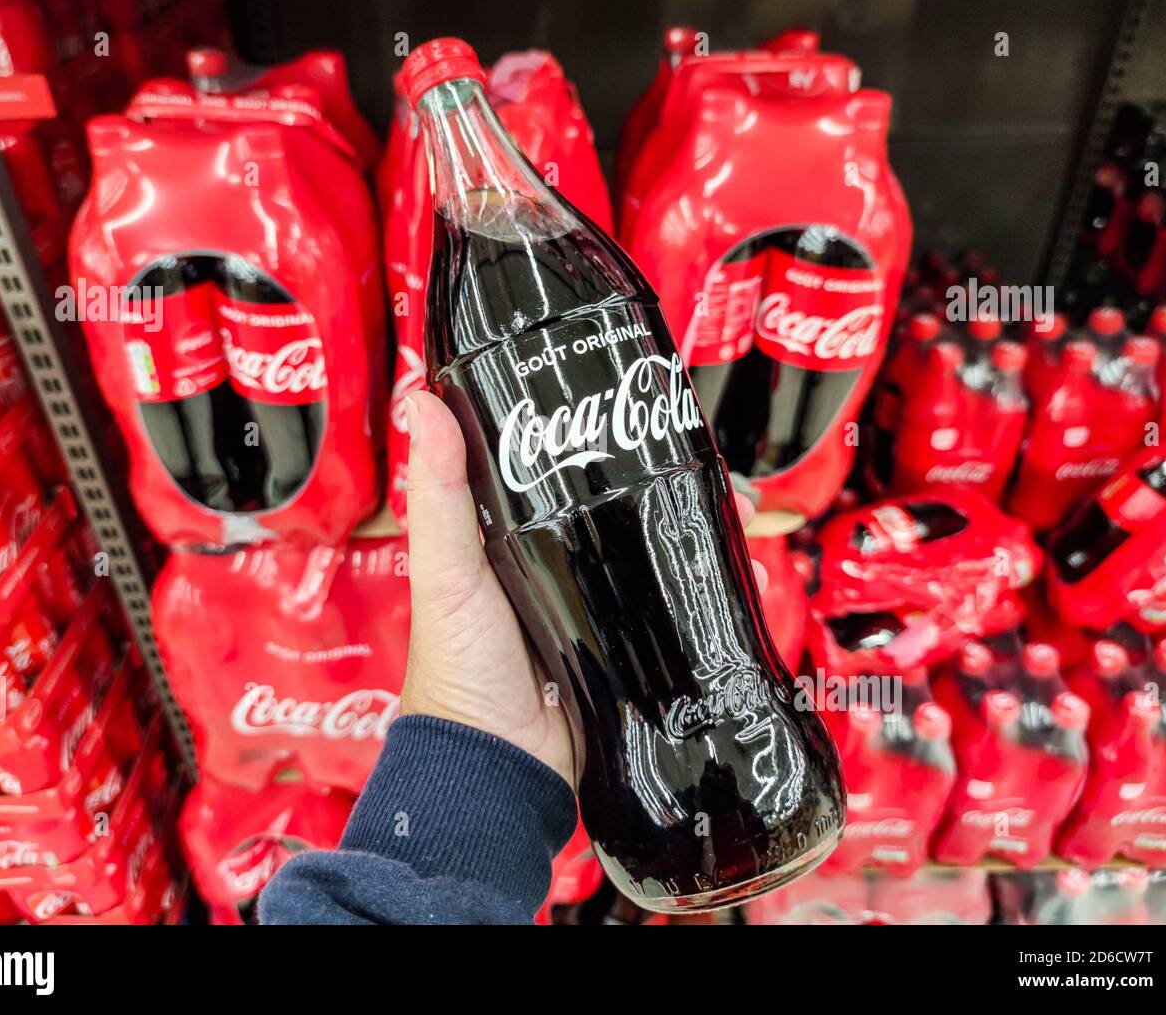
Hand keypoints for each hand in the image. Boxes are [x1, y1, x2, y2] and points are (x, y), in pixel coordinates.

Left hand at [398, 390, 768, 791]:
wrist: (497, 767)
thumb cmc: (456, 671)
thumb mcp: (446, 570)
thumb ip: (440, 492)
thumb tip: (423, 398)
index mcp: (515, 538)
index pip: (568, 471)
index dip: (607, 440)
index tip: (644, 409)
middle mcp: (561, 566)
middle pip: (629, 509)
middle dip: (677, 485)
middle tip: (717, 468)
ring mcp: (602, 608)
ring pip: (662, 555)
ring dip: (705, 532)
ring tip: (741, 514)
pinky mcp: (633, 650)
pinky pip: (679, 611)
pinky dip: (712, 593)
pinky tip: (742, 576)